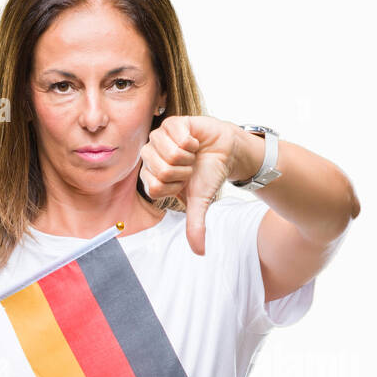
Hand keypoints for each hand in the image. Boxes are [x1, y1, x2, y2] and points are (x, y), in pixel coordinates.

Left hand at [139, 115, 252, 255]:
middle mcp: (150, 157)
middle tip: (190, 167)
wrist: (225, 151)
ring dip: (188, 156)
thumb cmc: (208, 174)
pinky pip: (177, 135)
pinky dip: (192, 140)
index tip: (184, 181)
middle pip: (160, 170)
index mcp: (151, 176)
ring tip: (192, 153)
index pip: (154, 187)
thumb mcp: (200, 201)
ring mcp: (159, 138)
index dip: (175, 186)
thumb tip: (200, 252)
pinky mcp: (171, 123)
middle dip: (183, 171)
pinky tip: (194, 140)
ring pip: (169, 153)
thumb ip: (195, 225)